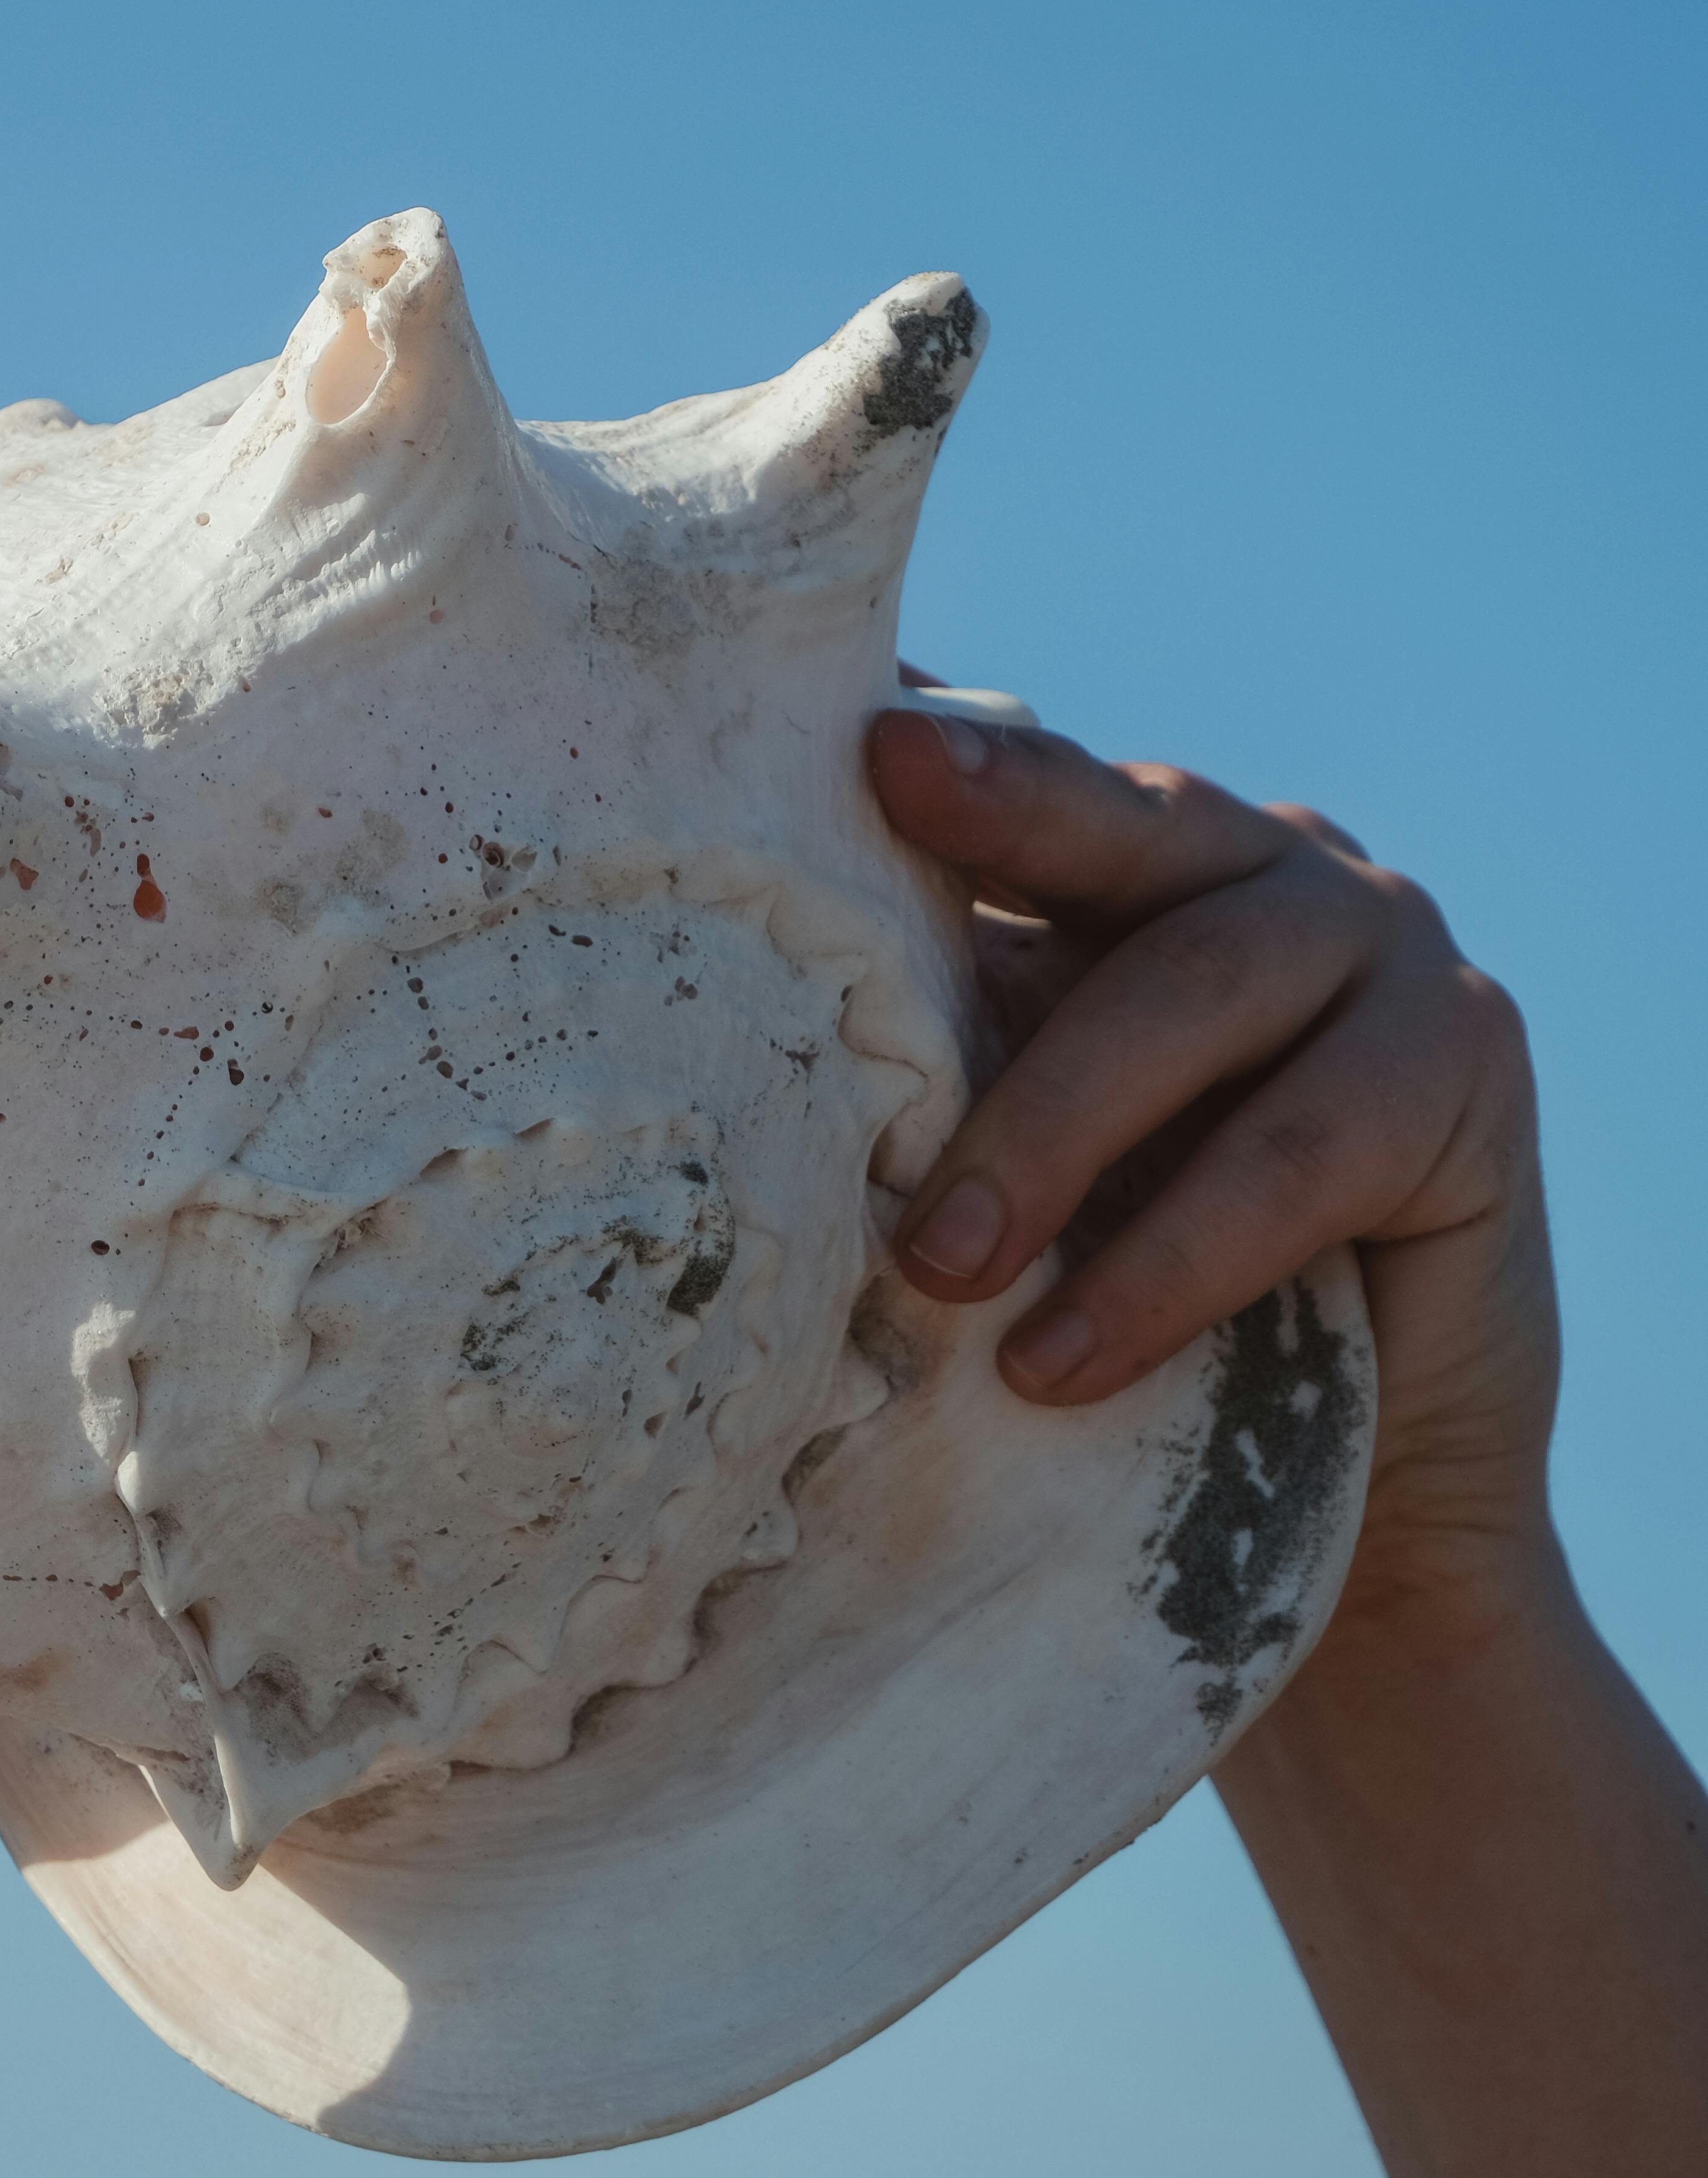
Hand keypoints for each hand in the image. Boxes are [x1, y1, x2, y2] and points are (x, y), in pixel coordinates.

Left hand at [867, 708, 1560, 1655]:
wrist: (1362, 1475)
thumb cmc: (1135, 1292)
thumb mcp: (1019, 1158)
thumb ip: (928, 1066)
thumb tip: (713, 1050)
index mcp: (1129, 858)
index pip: (1021, 767)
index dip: (937, 730)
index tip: (841, 702)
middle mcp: (1255, 861)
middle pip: (1115, 817)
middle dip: (1000, 807)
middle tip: (888, 785)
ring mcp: (1381, 945)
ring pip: (1192, 991)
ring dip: (1050, 1133)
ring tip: (943, 1271)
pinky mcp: (1465, 1069)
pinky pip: (1299, 1150)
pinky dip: (1169, 1260)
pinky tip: (1068, 1353)